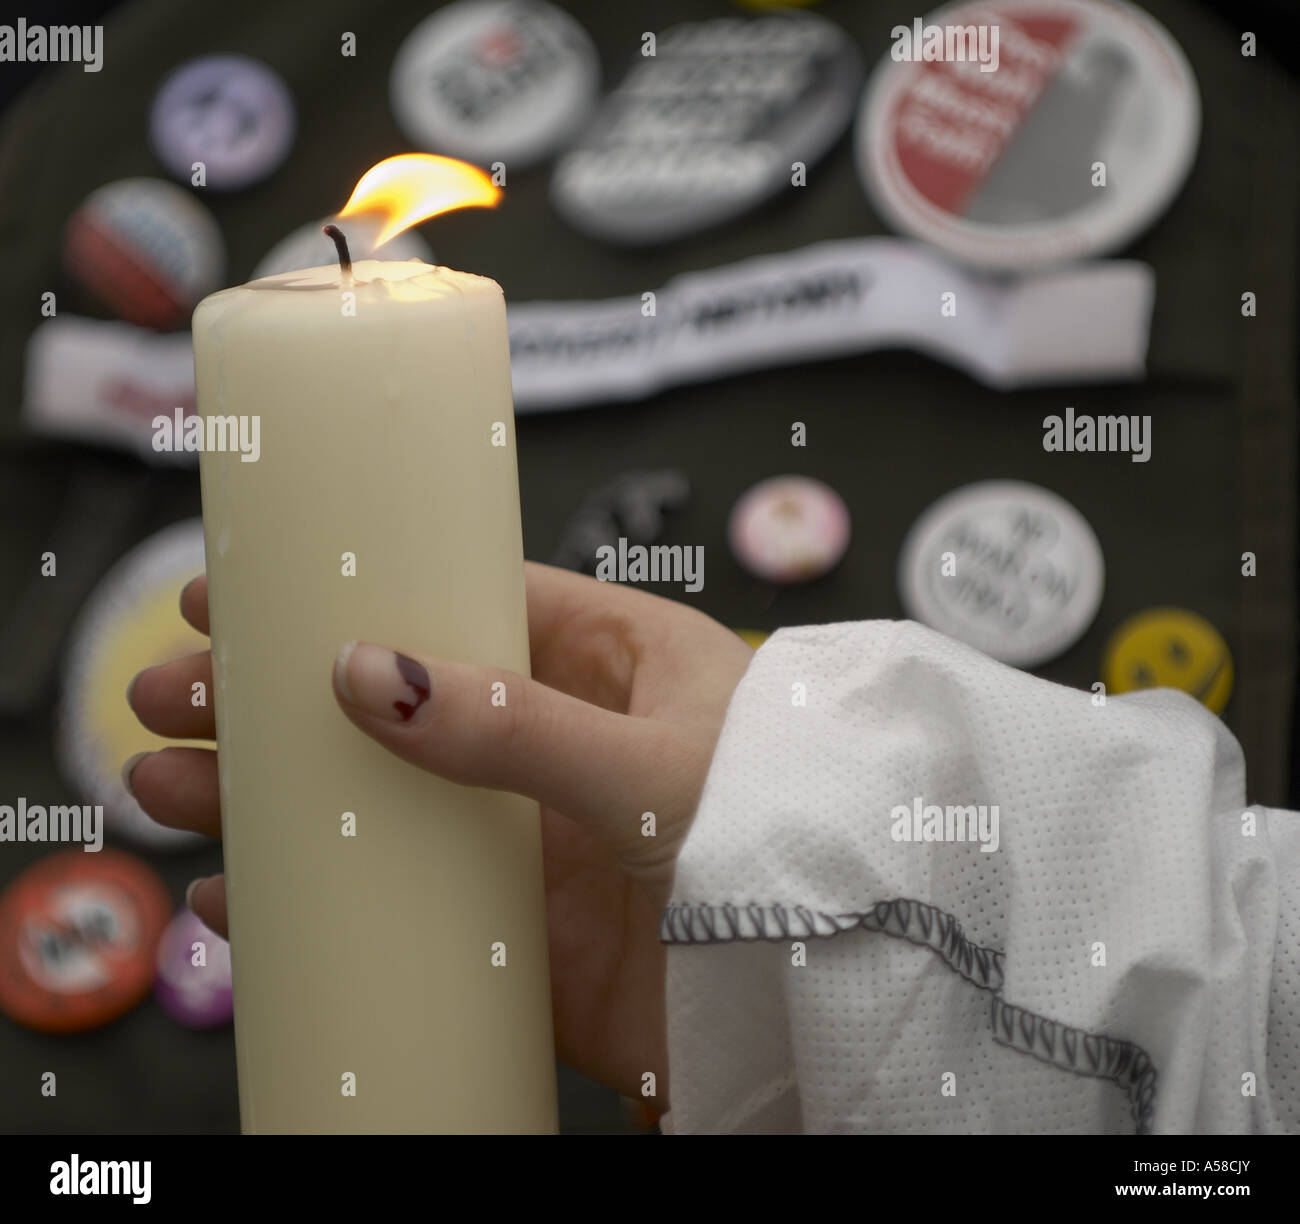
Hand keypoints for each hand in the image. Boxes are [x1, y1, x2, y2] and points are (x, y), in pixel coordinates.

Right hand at [126, 562, 752, 1103]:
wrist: (840, 986)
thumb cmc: (792, 831)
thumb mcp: (657, 760)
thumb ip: (521, 724)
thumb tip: (370, 674)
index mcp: (607, 662)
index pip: (460, 601)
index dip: (353, 592)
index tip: (247, 592)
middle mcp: (557, 742)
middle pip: (392, 701)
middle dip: (279, 697)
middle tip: (174, 696)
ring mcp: (531, 838)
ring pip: (378, 802)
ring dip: (273, 795)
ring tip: (171, 786)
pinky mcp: (521, 932)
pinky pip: (400, 908)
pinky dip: (319, 904)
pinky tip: (240, 895)